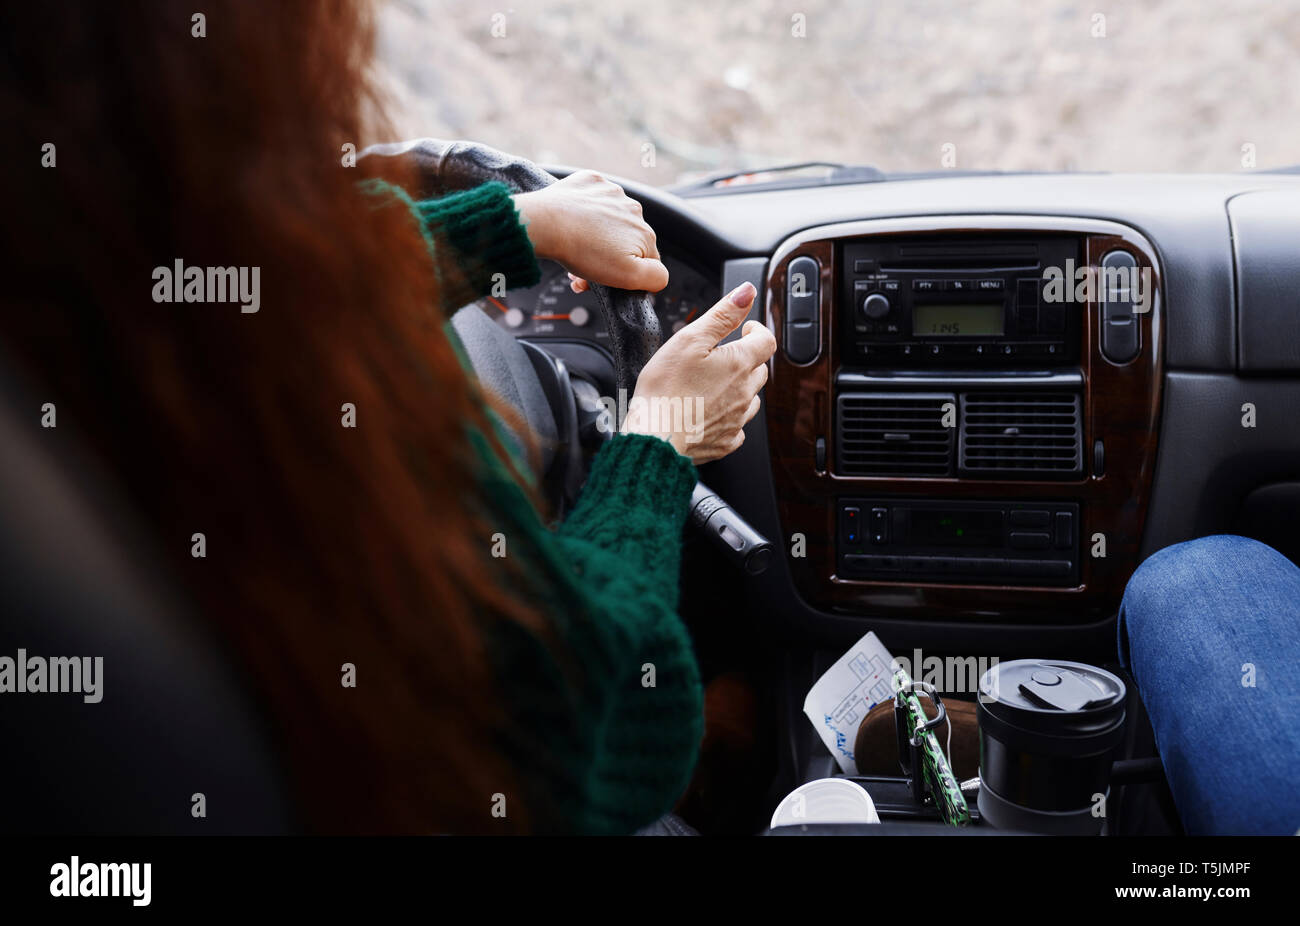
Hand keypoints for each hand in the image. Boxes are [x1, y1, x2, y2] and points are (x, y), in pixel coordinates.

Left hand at [514, 171, 668, 292]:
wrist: (545, 223)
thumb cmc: (583, 251)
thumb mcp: (628, 276)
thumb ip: (656, 277)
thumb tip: (661, 274)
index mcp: (645, 232)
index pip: (644, 260)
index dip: (625, 275)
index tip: (603, 282)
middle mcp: (633, 208)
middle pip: (624, 241)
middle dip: (607, 258)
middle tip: (583, 271)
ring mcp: (610, 192)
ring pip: (607, 222)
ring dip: (594, 238)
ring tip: (574, 251)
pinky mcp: (589, 182)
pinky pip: (591, 201)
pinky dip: (583, 213)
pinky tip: (572, 224)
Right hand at [622, 281, 775, 463]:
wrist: (656, 438)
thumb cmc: (667, 389)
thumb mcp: (690, 339)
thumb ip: (722, 314)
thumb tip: (747, 293)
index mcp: (739, 364)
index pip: (766, 341)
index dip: (757, 330)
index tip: (745, 329)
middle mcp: (744, 392)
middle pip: (759, 370)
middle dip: (747, 358)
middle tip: (726, 355)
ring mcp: (736, 420)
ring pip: (750, 398)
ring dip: (740, 388)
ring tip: (716, 384)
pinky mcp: (726, 442)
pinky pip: (737, 427)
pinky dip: (729, 417)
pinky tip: (711, 413)